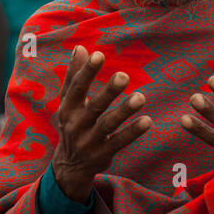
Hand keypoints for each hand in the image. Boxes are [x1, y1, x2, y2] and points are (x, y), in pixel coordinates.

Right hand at [49, 46, 151, 202]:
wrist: (69, 166)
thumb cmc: (72, 124)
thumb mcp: (68, 103)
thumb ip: (74, 76)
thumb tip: (80, 48)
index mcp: (66, 109)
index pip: (76, 88)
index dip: (87, 71)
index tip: (98, 54)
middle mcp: (76, 125)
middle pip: (93, 106)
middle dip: (108, 91)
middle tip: (124, 76)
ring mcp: (89, 142)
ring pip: (108, 125)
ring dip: (124, 111)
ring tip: (141, 97)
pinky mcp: (102, 155)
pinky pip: (119, 142)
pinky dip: (133, 132)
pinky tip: (147, 121)